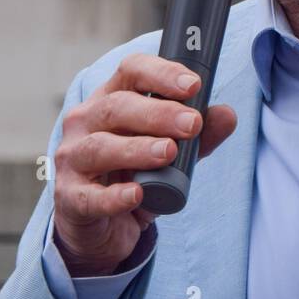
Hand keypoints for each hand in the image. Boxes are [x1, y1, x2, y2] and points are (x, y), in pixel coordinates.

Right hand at [52, 53, 237, 276]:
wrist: (105, 227)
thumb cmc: (135, 175)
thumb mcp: (172, 155)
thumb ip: (199, 136)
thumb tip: (227, 115)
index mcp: (110, 99)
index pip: (131, 71)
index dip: (161, 74)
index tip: (193, 85)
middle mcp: (85, 122)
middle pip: (116, 106)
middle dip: (158, 113)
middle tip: (193, 124)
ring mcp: (71, 159)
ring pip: (100, 147)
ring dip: (136, 148)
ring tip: (168, 152)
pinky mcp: (70, 198)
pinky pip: (90, 196)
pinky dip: (114, 196)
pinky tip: (136, 194)